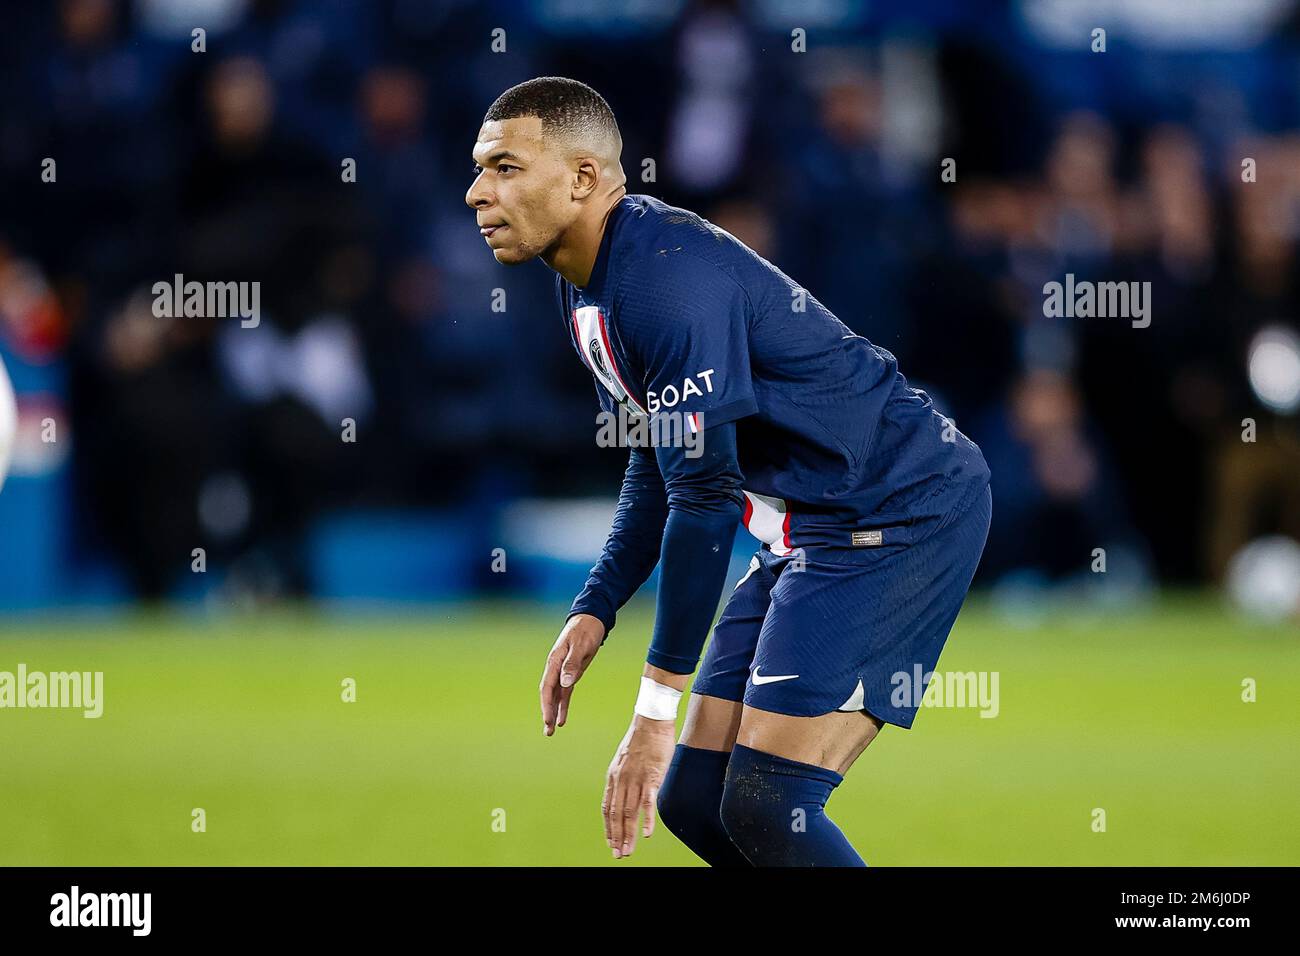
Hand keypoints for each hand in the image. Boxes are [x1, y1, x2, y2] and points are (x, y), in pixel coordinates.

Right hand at [539, 613, 604, 735]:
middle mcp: (556, 668)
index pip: (547, 687)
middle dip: (547, 713)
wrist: (591, 619)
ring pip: (556, 696)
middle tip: (547, 732)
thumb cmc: (585, 631)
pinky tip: (562, 718)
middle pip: (548, 694)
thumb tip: (565, 683)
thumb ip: (571, 664)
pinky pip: (565, 692)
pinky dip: (563, 705)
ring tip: (551, 730)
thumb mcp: (580, 646)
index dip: (546, 705)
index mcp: (554, 661)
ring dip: (554, 712)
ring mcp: (563, 671)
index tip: (548, 720)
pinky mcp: (571, 672)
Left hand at [602, 715, 674, 858]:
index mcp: (613, 777)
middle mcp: (621, 780)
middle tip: (618, 854)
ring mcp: (635, 780)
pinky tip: (647, 834)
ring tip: (628, 851)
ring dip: (628, 835)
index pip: (607, 808)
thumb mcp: (624, 760)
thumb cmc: (640, 739)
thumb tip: (626, 793)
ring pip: (629, 813)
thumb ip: (624, 778)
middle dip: (617, 837)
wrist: (651, 721)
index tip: (611, 842)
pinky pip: (647, 803)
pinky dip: (647, 820)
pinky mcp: (651, 777)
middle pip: (616, 815)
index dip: (608, 827)